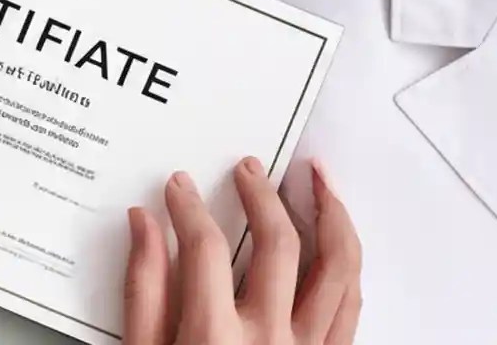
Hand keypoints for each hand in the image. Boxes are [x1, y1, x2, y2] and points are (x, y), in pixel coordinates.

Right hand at [124, 158, 361, 344]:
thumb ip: (144, 288)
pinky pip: (352, 305)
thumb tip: (145, 225)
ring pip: (339, 268)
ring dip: (332, 214)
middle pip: (278, 244)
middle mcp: (269, 342)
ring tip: (317, 180)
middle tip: (248, 168)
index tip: (177, 187)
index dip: (187, 206)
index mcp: (213, 338)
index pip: (203, 247)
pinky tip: (336, 241)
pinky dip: (347, 264)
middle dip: (261, 194)